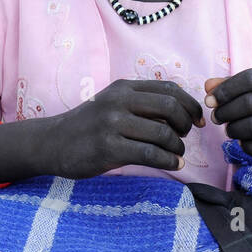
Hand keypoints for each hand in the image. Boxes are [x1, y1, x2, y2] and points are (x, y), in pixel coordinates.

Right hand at [48, 79, 204, 178]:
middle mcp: (119, 101)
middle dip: (186, 124)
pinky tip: (174, 164)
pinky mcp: (109, 148)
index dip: (190, 104)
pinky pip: (150, 154)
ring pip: (163, 132)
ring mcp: (112, 124)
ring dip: (178, 146)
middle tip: (186, 136)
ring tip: (177, 153)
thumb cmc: (89, 125)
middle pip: (170, 107)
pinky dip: (169, 160)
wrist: (53, 142)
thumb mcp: (113, 103)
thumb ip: (141, 103)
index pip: (169, 88)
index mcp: (124, 87)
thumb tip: (181, 114)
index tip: (198, 120)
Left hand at [205, 69, 251, 167]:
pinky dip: (246, 146)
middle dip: (227, 111)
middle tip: (215, 118)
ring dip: (234, 129)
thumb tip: (208, 85)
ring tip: (229, 130)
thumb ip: (229, 87)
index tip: (209, 101)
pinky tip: (243, 142)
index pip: (251, 78)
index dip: (226, 90)